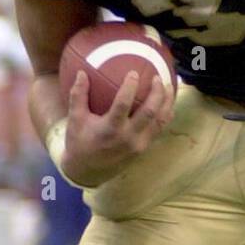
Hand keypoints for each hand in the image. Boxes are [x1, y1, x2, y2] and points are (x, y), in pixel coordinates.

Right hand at [61, 69, 175, 187]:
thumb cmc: (79, 143)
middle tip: (158, 77)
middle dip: (157, 93)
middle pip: (150, 112)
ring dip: (167, 102)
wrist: (88, 172)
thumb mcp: (75, 120)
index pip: (123, 105)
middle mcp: (128, 137)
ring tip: (169, 85)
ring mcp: (139, 144)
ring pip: (160, 121)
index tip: (134, 72)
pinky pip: (159, 128)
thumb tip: (82, 72)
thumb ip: (78, 96)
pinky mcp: (145, 148)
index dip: (130, 87)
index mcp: (110, 129)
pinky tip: (166, 101)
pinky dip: (165, 113)